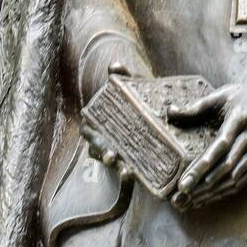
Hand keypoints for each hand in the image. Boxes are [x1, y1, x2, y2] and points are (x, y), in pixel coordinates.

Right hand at [79, 58, 134, 182]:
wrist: (157, 114)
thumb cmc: (137, 100)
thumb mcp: (132, 88)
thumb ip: (123, 77)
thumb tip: (115, 66)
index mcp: (98, 124)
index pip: (89, 133)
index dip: (93, 139)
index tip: (103, 142)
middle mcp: (103, 142)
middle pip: (99, 152)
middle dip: (105, 156)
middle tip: (114, 159)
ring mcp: (116, 155)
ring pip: (112, 165)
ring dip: (118, 170)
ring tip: (128, 171)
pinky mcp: (131, 165)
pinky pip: (127, 176)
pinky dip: (131, 180)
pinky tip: (141, 177)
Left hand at [167, 75, 246, 209]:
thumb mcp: (226, 94)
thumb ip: (197, 106)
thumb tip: (169, 112)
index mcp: (239, 120)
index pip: (218, 148)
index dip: (200, 167)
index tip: (183, 183)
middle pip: (223, 169)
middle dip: (200, 186)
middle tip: (179, 198)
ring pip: (232, 179)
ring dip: (211, 194)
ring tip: (189, 203)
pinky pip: (242, 182)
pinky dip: (225, 192)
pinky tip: (209, 198)